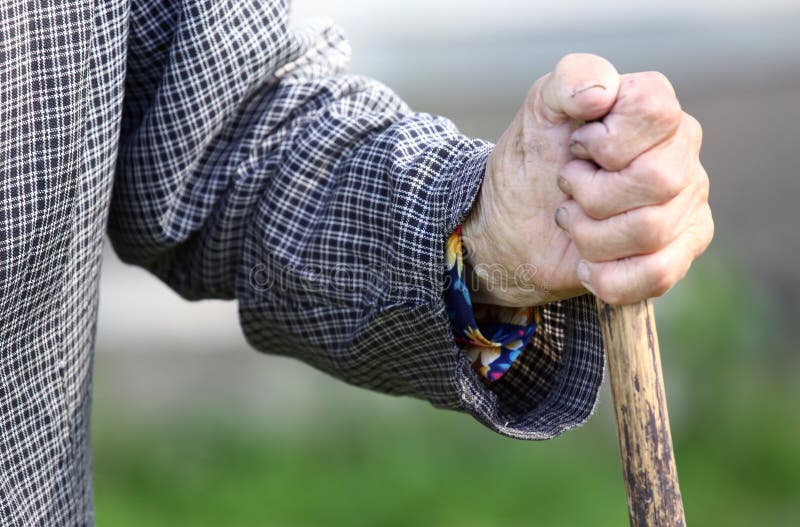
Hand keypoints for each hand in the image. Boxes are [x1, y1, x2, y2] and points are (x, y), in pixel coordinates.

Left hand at [461, 53, 712, 305]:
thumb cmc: (533, 165)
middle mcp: (681, 154)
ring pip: (651, 230)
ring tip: (573, 223)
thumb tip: (603, 92)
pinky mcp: (679, 253)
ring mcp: (686, 206)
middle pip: (657, 179)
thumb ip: (570, 80)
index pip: (656, 112)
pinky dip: (608, 276)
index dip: (604, 140)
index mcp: (654, 110)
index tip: (574, 149)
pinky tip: (587, 265)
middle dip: (591, 194)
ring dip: (590, 235)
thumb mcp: (539, 111)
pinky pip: (658, 274)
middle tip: (568, 191)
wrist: (515, 229)